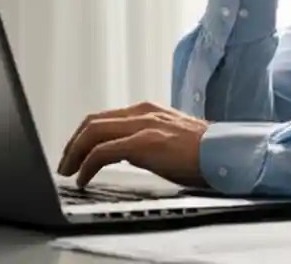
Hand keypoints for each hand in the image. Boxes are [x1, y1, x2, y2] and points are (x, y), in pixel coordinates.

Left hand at [56, 102, 208, 187]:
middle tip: (65, 164)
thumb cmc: (203, 151)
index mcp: (147, 110)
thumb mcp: (168, 137)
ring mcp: (143, 126)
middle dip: (72, 144)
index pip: (104, 117)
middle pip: (92, 122)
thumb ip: (146, 138)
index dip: (83, 135)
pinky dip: (88, 165)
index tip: (75, 152)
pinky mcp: (144, 143)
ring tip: (69, 172)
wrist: (225, 153)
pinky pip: (104, 152)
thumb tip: (125, 151)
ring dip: (74, 153)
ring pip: (93, 132)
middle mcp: (142, 112)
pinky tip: (85, 178)